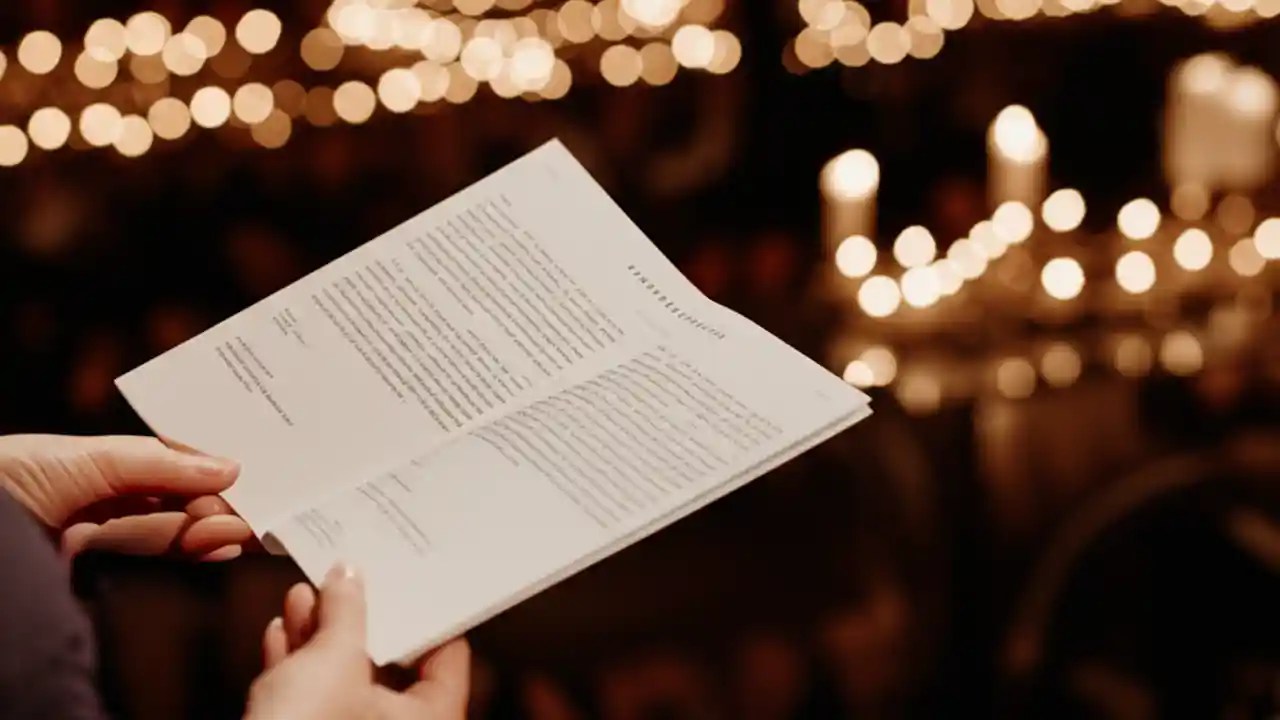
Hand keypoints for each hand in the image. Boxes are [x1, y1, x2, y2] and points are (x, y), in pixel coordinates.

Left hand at [0, 434, 250, 559]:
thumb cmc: (6, 478)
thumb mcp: (88, 458)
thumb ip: (159, 465)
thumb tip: (229, 469)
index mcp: (92, 451)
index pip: (165, 455)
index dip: (209, 464)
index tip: (252, 472)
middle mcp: (94, 485)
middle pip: (171, 491)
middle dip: (215, 501)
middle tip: (256, 511)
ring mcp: (91, 524)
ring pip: (165, 524)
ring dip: (208, 529)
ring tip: (246, 532)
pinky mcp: (87, 559)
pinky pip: (146, 549)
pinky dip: (185, 549)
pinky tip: (218, 548)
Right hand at [247, 566, 469, 719]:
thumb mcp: (334, 655)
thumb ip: (346, 611)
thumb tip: (347, 576)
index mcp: (430, 719)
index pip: (447, 658)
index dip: (427, 616)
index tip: (410, 582)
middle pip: (386, 666)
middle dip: (357, 620)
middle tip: (346, 581)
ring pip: (342, 682)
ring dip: (318, 637)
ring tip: (303, 594)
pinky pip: (311, 703)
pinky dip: (296, 668)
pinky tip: (280, 630)